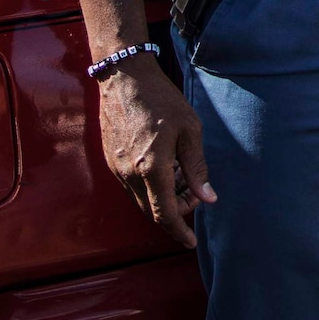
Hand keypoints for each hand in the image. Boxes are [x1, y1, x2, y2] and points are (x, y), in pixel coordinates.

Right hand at [95, 53, 214, 248]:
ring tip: (185, 178)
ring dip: (164, 198)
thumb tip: (208, 197)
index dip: (179, 231)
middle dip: (177, 212)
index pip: (165, 214)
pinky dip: (150, 187)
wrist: (123, 77)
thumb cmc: (161, 100)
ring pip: (141, 199)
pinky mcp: (110, 160)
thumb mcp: (190, 130)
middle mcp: (129, 174)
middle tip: (196, 196)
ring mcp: (115, 168)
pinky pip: (131, 185)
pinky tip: (167, 169)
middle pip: (152, 211)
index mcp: (151, 168)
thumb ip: (197, 167)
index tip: (190, 242)